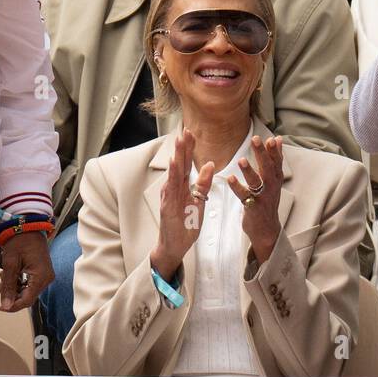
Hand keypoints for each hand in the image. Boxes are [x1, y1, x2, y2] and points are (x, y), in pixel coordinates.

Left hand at [0, 231, 52, 311]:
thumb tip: (6, 305)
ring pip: (29, 292)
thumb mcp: (10, 264)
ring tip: (5, 277)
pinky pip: (31, 285)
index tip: (1, 306)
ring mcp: (46, 276)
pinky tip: (12, 275)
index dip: (13, 306)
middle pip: (28, 297)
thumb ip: (8, 286)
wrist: (28, 226)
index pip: (27, 300)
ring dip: (15, 289)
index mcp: (41, 276)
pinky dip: (20, 284)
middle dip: (13, 295)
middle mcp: (47, 278)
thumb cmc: (20, 241)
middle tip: (0, 285)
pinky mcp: (43, 273)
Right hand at [150, 129, 213, 281]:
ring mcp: (169, 196)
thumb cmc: (184, 225)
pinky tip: (175, 163)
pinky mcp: (167, 205)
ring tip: (180, 140)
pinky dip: (173, 175)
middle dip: (182, 147)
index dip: (188, 148)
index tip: (192, 132)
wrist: (174, 246)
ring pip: (174, 172)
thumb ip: (203, 184)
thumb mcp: (199, 202)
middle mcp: (173, 188)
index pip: (186, 163)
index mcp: (181, 187)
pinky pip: (171, 188)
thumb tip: (210, 165)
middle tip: (186, 129)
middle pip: (179, 164)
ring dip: (177, 155)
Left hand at [227, 135, 283, 262]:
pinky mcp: (253, 207)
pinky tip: (230, 178)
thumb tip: (278, 139)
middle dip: (262, 154)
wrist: (267, 229)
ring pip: (256, 182)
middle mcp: (271, 187)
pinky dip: (237, 187)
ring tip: (241, 160)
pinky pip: (244, 196)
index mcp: (275, 179)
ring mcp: (262, 197)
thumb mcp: (274, 179)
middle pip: (267, 168)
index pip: (276, 162)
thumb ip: (275, 159)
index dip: (274, 151)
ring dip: (249, 170)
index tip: (271, 138)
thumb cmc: (268, 200)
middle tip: (255, 139)